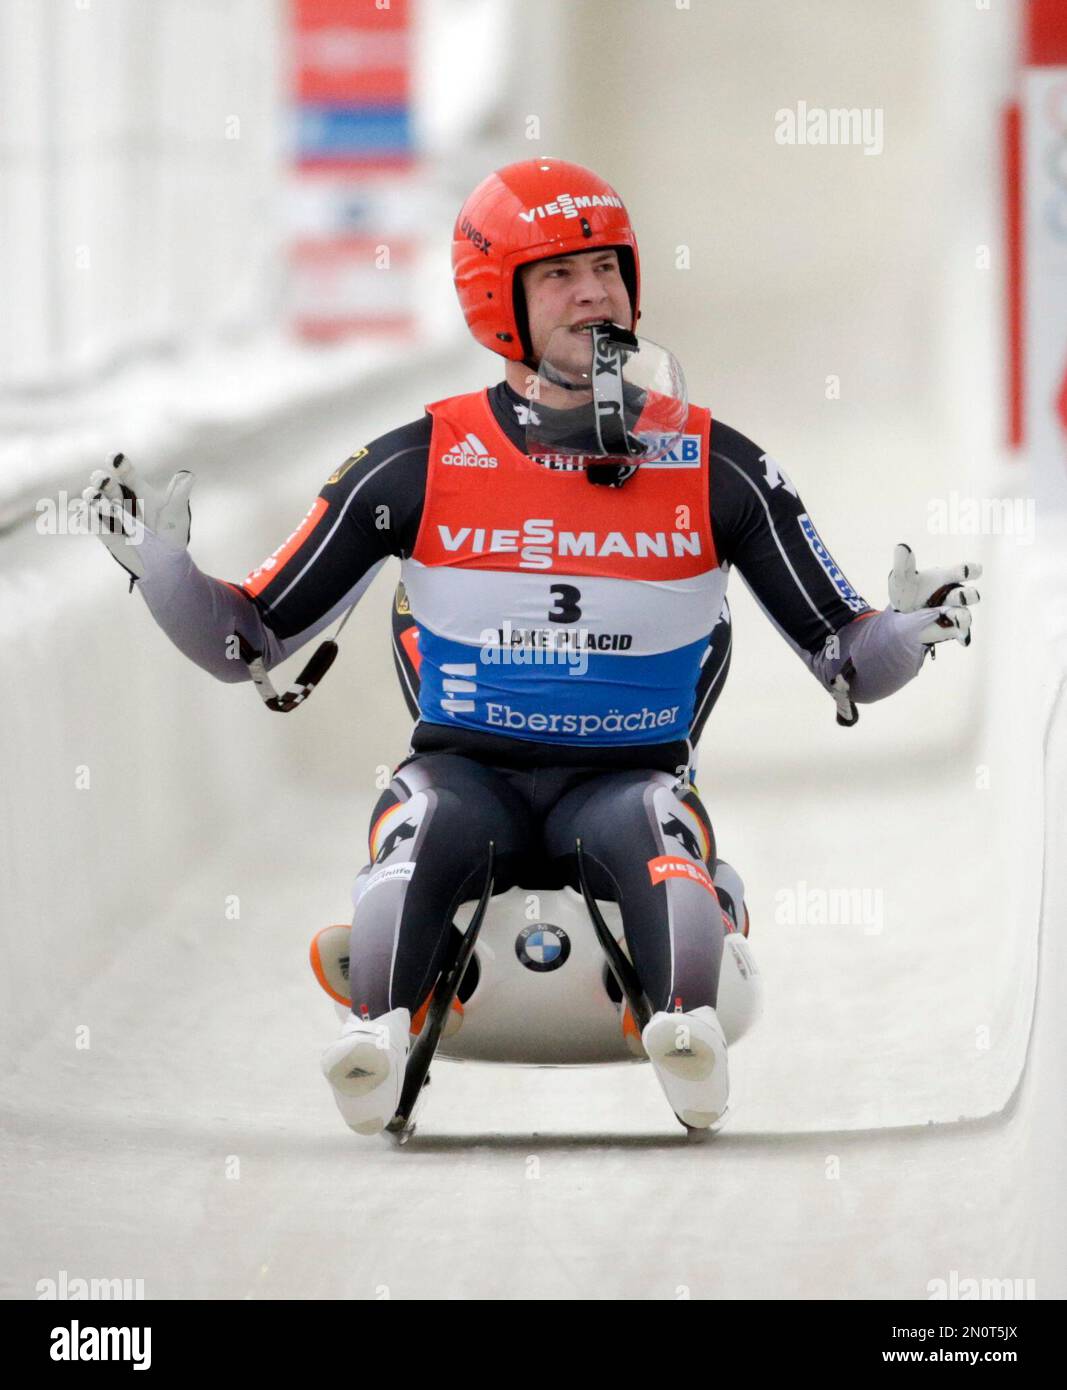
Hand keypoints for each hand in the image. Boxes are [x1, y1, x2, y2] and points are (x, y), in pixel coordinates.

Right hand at [83, 453, 193, 580]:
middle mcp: (123, 501)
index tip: (114, 456)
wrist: (165, 564)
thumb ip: (178, 496)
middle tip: (101, 480)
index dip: (120, 465)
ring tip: (97, 499)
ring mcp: (112, 517)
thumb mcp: (176, 516)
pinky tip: (85, 513)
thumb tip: (189, 475)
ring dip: (93, 497)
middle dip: (102, 481)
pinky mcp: (105, 534)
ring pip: (95, 501)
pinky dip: (86, 517)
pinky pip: (92, 523)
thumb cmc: (172, 537)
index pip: (128, 474)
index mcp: (140, 493)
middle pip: (107, 486)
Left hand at [888, 542, 980, 646]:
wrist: (900, 616)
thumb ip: (903, 564)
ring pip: (966, 615)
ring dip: (960, 616)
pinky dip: (963, 636)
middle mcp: (955, 595)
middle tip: (958, 595)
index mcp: (947, 578)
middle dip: (967, 595)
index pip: (967, 571)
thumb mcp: (901, 578)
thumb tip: (901, 547)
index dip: (969, 570)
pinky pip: (963, 633)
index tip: (967, 571)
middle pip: (971, 595)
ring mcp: (955, 613)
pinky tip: (963, 640)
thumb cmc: (906, 592)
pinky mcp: (952, 629)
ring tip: (947, 614)